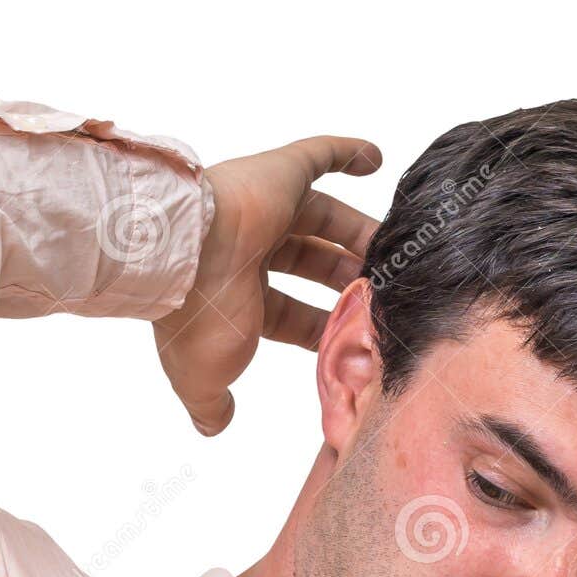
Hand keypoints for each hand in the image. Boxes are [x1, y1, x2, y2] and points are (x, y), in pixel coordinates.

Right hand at [153, 135, 380, 433]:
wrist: (182, 257)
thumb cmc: (195, 319)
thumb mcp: (204, 379)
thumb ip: (210, 403)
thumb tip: (213, 424)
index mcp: (234, 295)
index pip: (288, 313)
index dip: (320, 327)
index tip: (352, 338)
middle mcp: (249, 249)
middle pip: (310, 263)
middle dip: (345, 280)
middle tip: (381, 293)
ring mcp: (265, 207)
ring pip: (323, 217)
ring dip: (358, 233)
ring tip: (395, 247)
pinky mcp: (279, 173)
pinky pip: (319, 154)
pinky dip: (349, 152)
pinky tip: (378, 159)